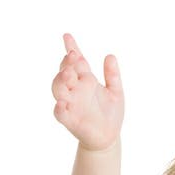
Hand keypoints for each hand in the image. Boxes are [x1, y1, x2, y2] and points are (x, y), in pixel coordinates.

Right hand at [51, 33, 123, 150]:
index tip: (67, 36)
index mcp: (85, 80)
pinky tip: (62, 103)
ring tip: (68, 74)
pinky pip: (60, 113)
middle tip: (74, 57)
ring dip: (60, 80)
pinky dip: (59, 108)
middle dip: (67, 63)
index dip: (71, 48)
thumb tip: (110, 56)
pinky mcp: (69, 120)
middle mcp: (75, 90)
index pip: (75, 61)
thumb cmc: (111, 114)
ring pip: (58, 88)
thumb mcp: (116, 92)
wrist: (109, 137)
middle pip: (64, 72)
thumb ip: (112, 75)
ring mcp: (70, 104)